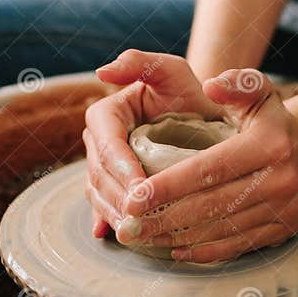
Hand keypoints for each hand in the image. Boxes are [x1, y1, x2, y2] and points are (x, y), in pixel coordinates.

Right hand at [83, 49, 220, 238]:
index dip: (120, 165)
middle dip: (117, 195)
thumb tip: (102, 71)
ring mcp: (102, 165)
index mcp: (106, 114)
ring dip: (113, 212)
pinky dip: (109, 219)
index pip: (107, 143)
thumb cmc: (187, 92)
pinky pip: (104, 205)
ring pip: (98, 192)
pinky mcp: (112, 185)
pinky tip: (115, 233)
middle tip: (139, 215)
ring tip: (133, 229)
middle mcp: (98, 141)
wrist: (199, 117)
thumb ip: (141, 63)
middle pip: (99, 173)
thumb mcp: (170, 71)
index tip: (140, 184)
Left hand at [116, 66, 297, 262]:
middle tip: (129, 225)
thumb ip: (234, 83)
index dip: (169, 185)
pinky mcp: (283, 231)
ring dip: (178, 237)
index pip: (209, 169)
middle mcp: (281, 181)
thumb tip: (210, 86)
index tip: (134, 196)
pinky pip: (237, 246)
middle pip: (212, 205)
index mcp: (269, 145)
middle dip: (166, 217)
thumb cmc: (267, 118)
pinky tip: (174, 248)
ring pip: (221, 230)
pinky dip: (203, 251)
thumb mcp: (256, 90)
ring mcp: (285, 209)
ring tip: (144, 236)